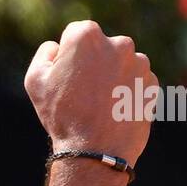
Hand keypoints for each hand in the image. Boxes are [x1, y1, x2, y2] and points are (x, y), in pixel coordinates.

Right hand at [24, 20, 157, 166]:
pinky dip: (126, 90)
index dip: (67, 56)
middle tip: (82, 93)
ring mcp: (139, 62)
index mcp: (87, 36)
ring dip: (111, 76)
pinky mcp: (151, 82)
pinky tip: (113, 110)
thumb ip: (45, 53)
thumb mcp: (35, 81)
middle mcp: (118, 43)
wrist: (95, 151)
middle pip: (101, 46)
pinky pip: (135, 80)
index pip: (75, 34)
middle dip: (92, 63)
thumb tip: (58, 47)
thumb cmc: (62, 115)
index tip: (66, 77)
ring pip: (120, 63)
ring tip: (99, 105)